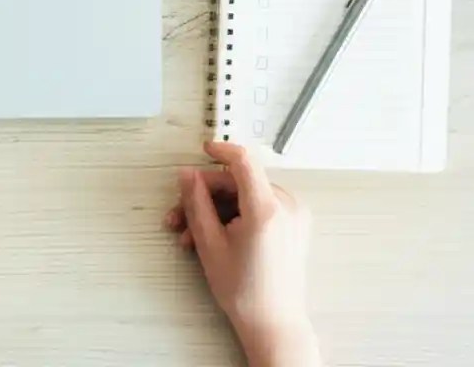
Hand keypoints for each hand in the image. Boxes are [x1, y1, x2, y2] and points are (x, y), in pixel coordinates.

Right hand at [164, 142, 319, 366]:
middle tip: (178, 216)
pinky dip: (236, 215)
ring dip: (216, 209)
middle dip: (205, 196)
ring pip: (246, 196)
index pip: (243, 161)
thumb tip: (187, 175)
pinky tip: (215, 236)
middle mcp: (286, 206)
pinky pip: (260, 207)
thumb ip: (196, 203)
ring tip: (192, 236)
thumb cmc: (244, 291)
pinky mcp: (294, 225)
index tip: (202, 151)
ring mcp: (294, 215)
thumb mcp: (209, 243)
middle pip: (239, 182)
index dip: (219, 151)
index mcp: (266, 209)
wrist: (273, 322)